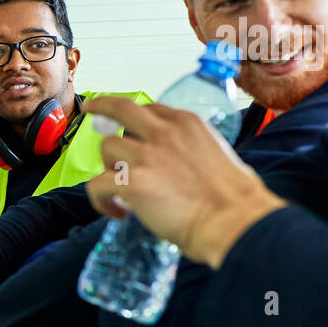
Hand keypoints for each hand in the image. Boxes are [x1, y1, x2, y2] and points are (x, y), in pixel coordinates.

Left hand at [82, 96, 287, 268]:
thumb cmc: (237, 198)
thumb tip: (184, 163)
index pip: (150, 110)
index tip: (129, 126)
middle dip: (101, 106)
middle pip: (119, 107)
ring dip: (108, 167)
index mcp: (187, 123)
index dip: (135, 119)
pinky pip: (97, 185)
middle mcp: (163, 132)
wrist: (234, 221)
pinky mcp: (131, 182)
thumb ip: (194, 149)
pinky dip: (100, 200)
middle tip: (90, 110)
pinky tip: (116, 213)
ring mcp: (146, 155)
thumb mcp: (219, 154)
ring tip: (121, 190)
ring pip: (107, 147)